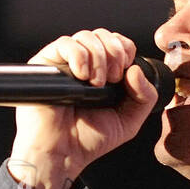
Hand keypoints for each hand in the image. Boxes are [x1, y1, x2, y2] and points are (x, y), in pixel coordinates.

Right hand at [9, 28, 157, 184]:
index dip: (125, 50)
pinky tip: (81, 76)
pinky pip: (64, 43)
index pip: (118, 42)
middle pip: (103, 35)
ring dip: (98, 57)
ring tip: (96, 83)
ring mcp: (65, 63)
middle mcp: (84, 64)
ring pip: (86, 36)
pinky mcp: (45, 64)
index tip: (125, 71)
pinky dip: (78, 56)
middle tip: (112, 79)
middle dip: (114, 53)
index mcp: (103, 72)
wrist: (61, 153)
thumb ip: (144, 97)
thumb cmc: (89, 139)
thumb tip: (136, 70)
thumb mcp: (128, 121)